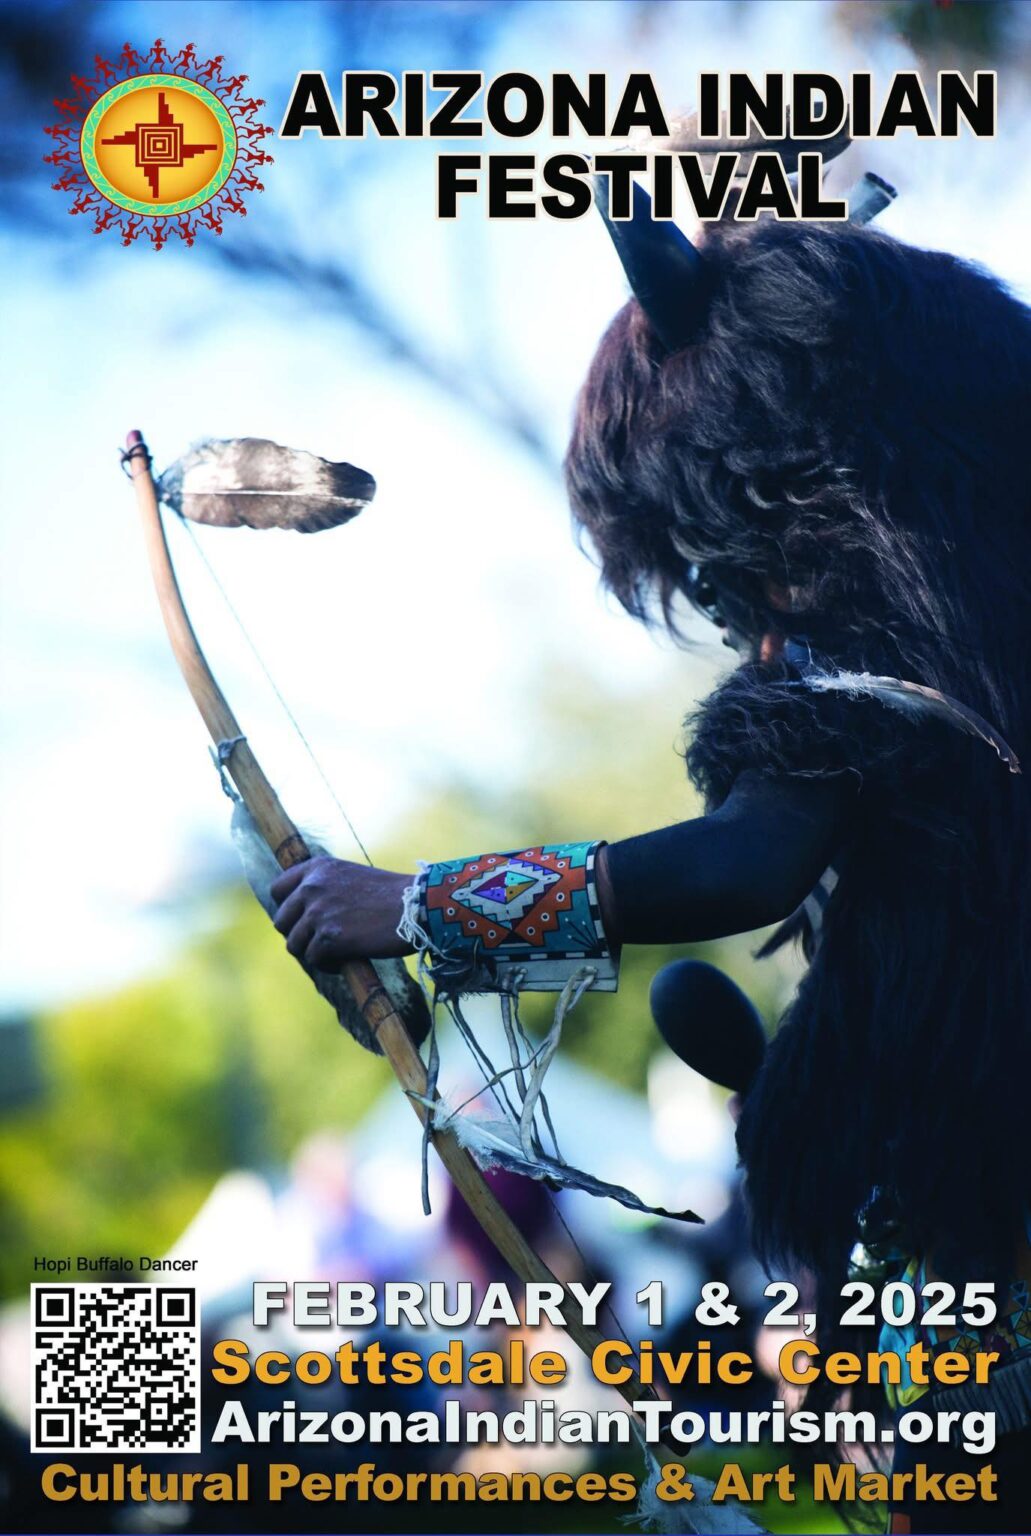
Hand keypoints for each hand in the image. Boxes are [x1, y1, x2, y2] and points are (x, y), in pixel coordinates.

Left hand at [270, 856, 413, 971]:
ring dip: (312, 952)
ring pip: (294, 944)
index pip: (278, 889)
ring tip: (335, 954)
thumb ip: (325, 887)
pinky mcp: (328, 938)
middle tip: (320, 942)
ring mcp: (318, 912)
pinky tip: (345, 961)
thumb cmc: (391, 895)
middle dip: (298, 934)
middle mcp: (312, 887)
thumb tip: (303, 914)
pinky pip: (313, 960)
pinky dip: (327, 965)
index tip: (301, 919)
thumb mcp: (351, 877)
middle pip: (281, 921)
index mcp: (317, 868)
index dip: (287, 908)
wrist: (416, 907)